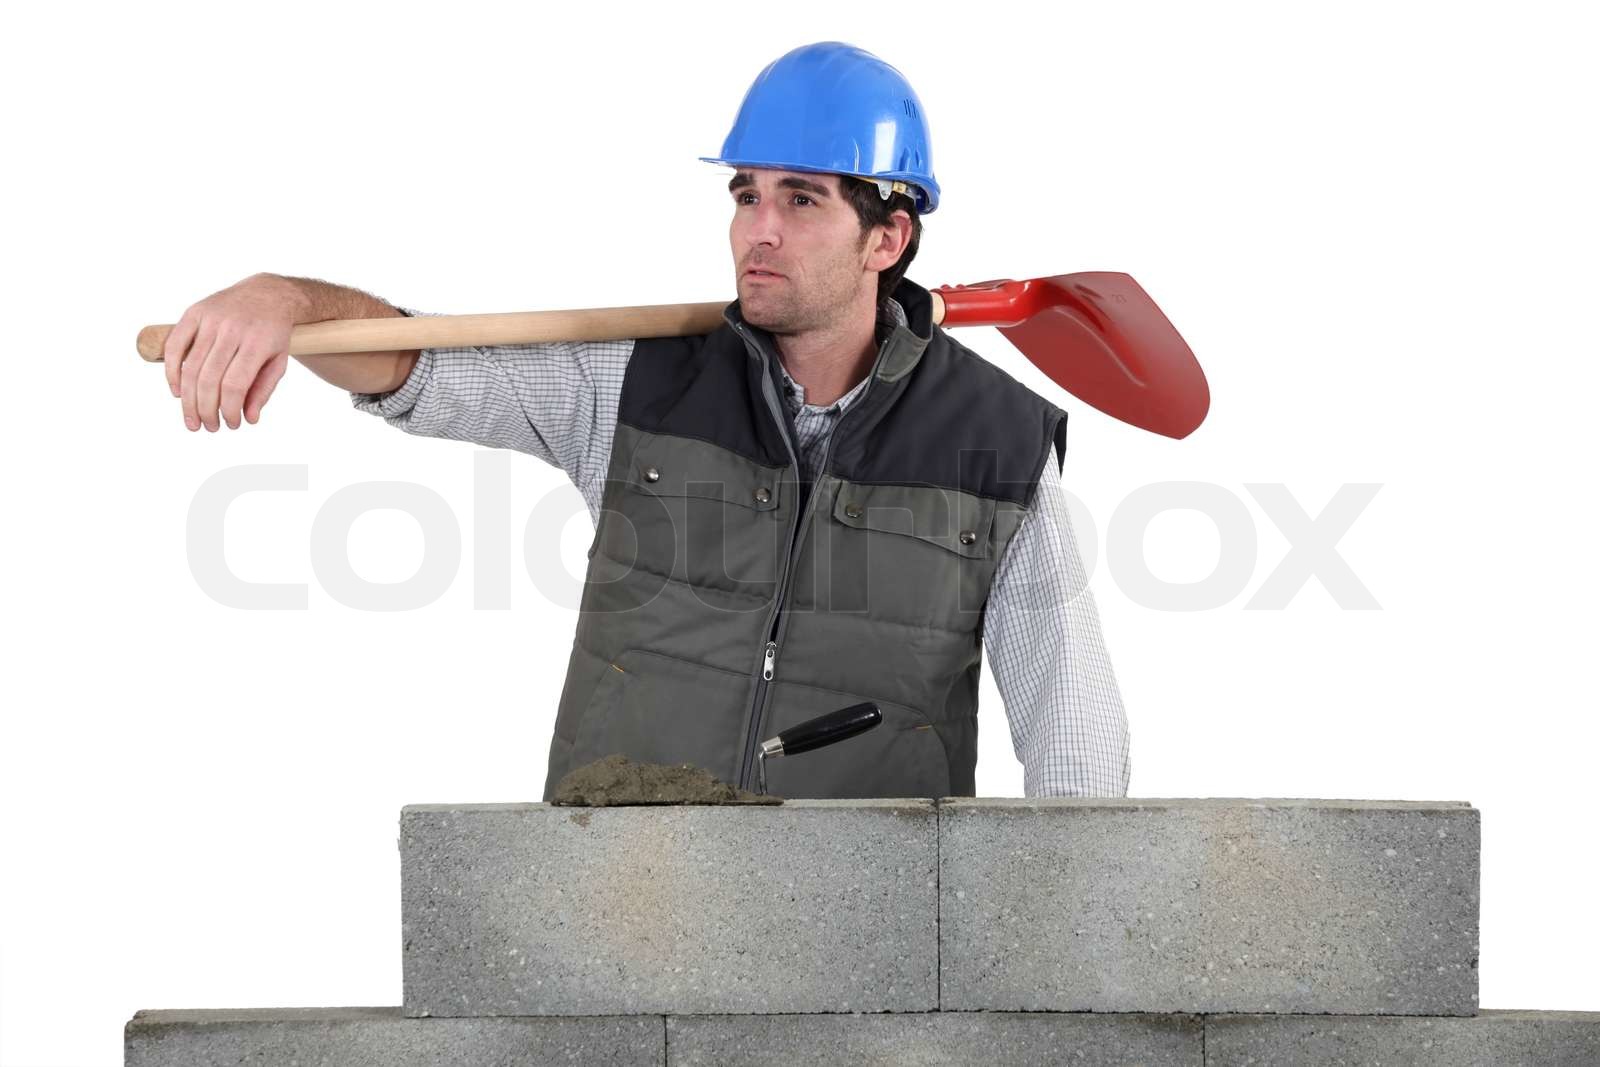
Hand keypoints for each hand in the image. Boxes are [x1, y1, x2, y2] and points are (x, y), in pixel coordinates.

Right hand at [164, 273, 305, 430]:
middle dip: (205, 410)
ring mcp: (211, 319)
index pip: (235, 385)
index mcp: (257, 343)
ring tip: (192, 419)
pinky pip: (175, 345)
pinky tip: (177, 391)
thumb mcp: (278, 361)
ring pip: (190, 366)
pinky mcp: (194, 312)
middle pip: (209, 379)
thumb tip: (249, 419)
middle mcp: (232, 329)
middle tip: (207, 427)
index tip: (231, 425)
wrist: (267, 294)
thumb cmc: (273, 334)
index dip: (229, 410)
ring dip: (187, 399)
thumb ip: (263, 390)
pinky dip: (172, 371)